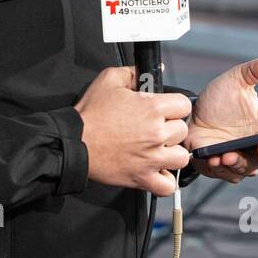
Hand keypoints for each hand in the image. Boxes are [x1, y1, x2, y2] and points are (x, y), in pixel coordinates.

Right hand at [75, 67, 190, 195]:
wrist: (73, 141)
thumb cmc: (90, 114)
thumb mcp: (109, 80)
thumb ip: (134, 72)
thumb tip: (152, 71)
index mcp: (152, 108)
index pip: (184, 105)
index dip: (175, 107)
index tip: (165, 111)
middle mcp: (156, 134)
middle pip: (182, 131)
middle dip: (170, 129)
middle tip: (155, 129)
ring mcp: (151, 158)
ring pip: (181, 158)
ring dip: (171, 153)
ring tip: (158, 150)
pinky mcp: (142, 177)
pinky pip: (168, 185)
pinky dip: (165, 180)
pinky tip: (156, 170)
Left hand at [183, 58, 257, 183]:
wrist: (191, 113)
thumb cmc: (220, 101)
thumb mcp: (236, 81)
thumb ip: (254, 71)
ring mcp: (242, 159)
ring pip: (250, 169)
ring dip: (240, 163)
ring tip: (228, 155)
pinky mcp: (221, 167)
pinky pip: (225, 174)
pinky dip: (221, 169)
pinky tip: (214, 159)